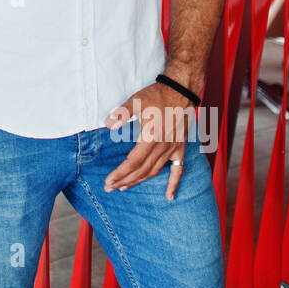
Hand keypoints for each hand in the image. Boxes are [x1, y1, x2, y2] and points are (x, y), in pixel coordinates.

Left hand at [102, 80, 195, 200]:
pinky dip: (174, 184)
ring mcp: (173, 148)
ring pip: (155, 171)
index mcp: (152, 137)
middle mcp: (163, 146)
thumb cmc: (158, 95)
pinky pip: (178, 170)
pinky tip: (169, 196)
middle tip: (110, 188)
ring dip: (139, 181)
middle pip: (142, 170)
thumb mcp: (137, 100)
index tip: (109, 182)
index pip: (133, 161)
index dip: (120, 173)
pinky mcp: (180, 148)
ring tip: (125, 187)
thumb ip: (122, 113)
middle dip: (125, 180)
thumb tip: (107, 124)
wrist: (181, 90)